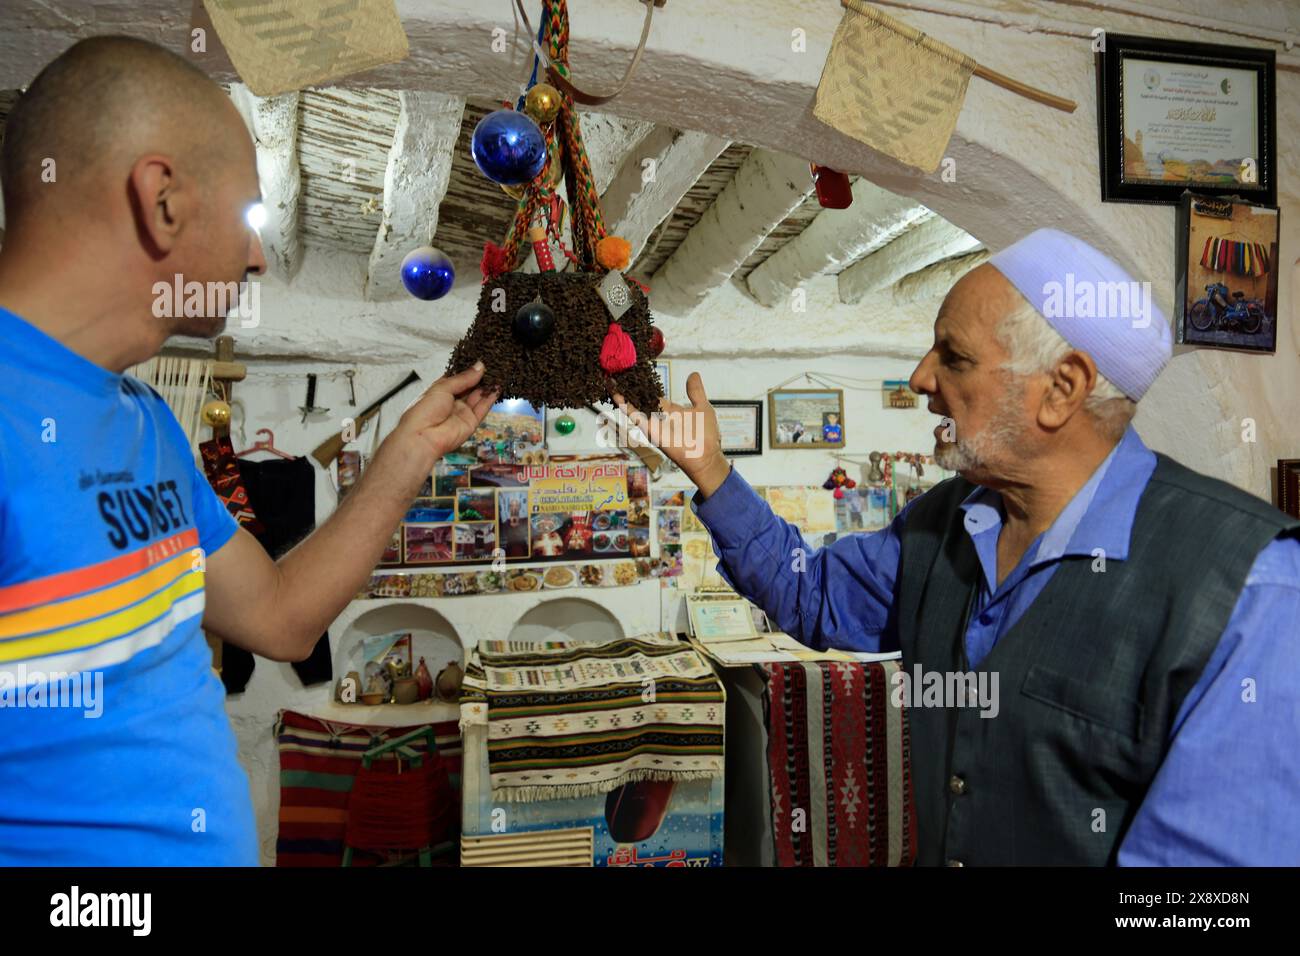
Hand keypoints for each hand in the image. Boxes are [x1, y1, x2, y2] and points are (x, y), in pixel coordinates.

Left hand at [379, 362, 497, 486]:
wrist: (424, 436)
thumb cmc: (425, 410)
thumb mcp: (443, 387)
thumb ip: (464, 378)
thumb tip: (479, 367)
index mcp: (441, 391)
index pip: (458, 378)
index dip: (469, 370)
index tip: (480, 360)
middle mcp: (452, 401)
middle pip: (470, 387)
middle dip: (480, 377)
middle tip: (492, 365)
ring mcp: (462, 412)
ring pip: (478, 397)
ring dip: (488, 386)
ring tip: (498, 373)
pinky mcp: (471, 422)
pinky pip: (483, 408)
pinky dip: (491, 398)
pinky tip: (498, 387)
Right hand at [614, 372, 730, 497]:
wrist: (706, 456)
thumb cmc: (706, 435)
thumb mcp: (702, 407)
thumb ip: (695, 391)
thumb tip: (693, 374)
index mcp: (669, 410)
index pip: (652, 395)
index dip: (643, 385)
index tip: (633, 373)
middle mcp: (659, 417)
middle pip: (640, 399)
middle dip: (628, 388)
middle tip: (616, 373)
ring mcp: (654, 424)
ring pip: (635, 406)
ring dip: (623, 394)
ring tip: (610, 381)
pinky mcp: (652, 431)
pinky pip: (637, 417)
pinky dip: (626, 406)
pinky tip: (615, 395)